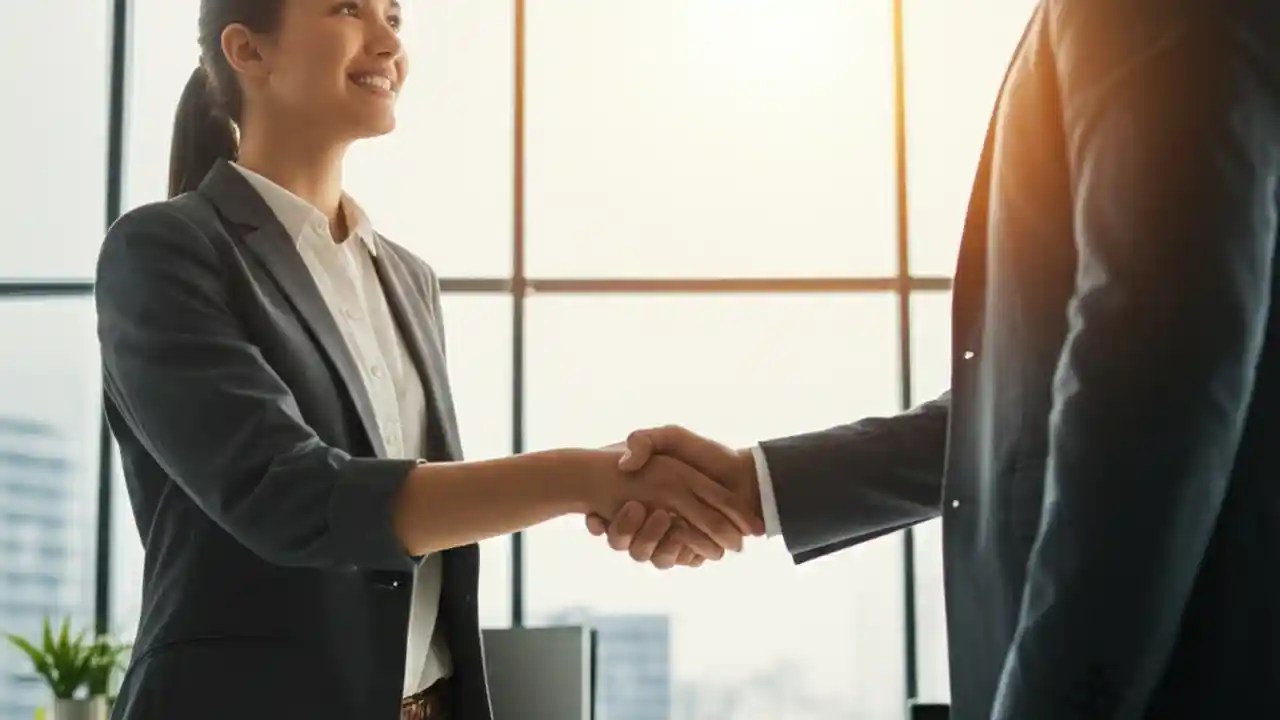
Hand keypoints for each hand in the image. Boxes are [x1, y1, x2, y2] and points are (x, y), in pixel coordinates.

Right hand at [587, 425, 763, 568]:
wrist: (744, 477)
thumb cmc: (705, 456)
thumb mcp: (671, 438)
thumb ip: (643, 441)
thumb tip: (625, 464)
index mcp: (639, 502)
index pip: (605, 520)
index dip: (596, 521)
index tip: (594, 515)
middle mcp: (651, 526)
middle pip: (623, 543)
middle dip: (624, 530)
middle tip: (637, 508)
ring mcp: (672, 541)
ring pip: (648, 556)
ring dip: (652, 541)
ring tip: (668, 520)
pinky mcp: (693, 552)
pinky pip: (679, 559)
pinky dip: (682, 549)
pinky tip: (687, 531)